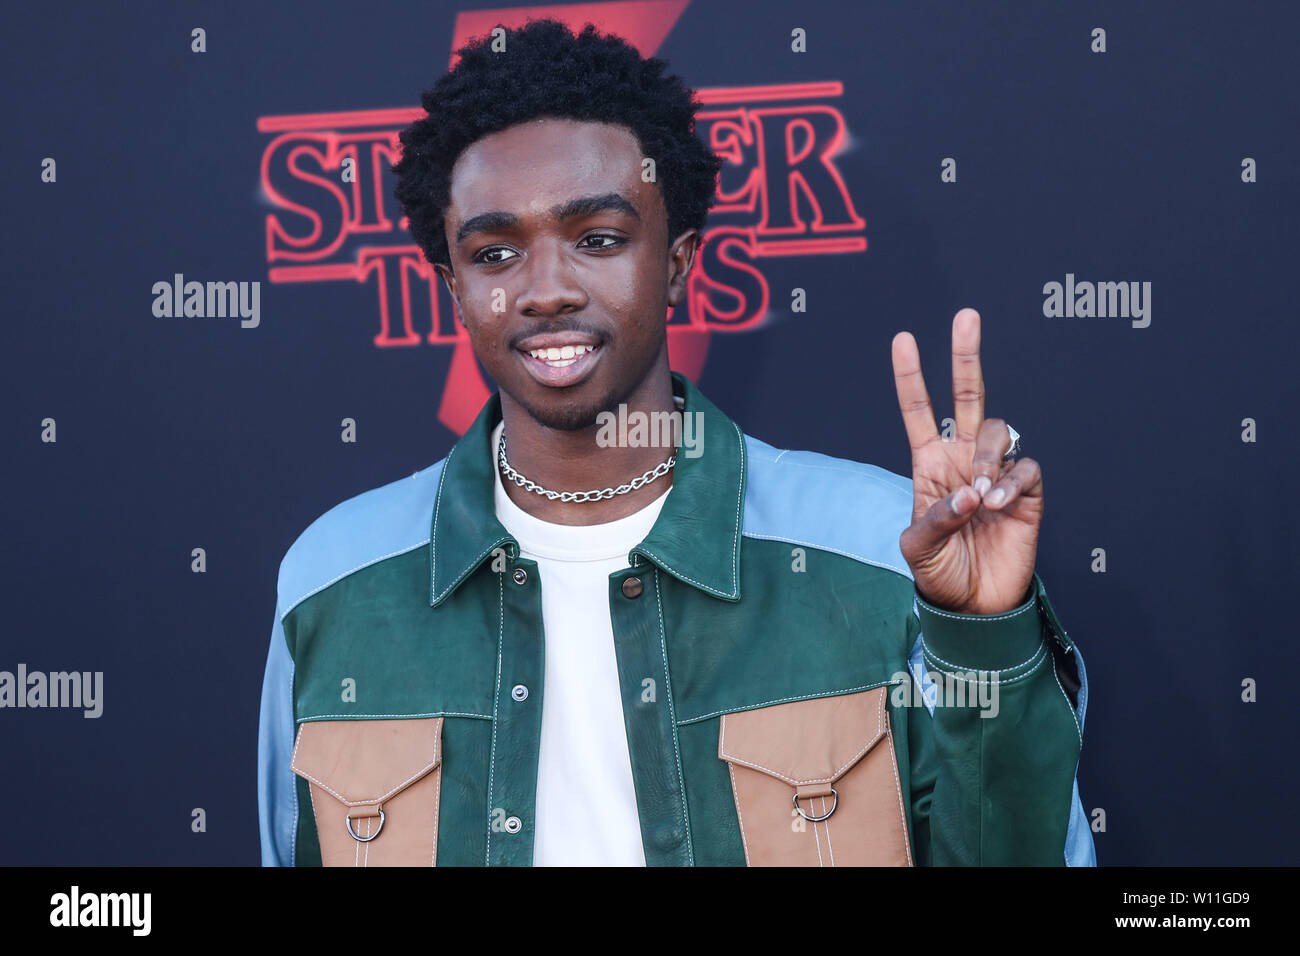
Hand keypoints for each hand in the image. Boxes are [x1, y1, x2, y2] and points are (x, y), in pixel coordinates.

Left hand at [890, 308, 1041, 614]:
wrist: (974, 605)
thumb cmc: (939, 572)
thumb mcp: (918, 548)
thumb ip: (936, 517)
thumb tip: (969, 490)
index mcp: (930, 464)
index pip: (919, 410)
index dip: (911, 376)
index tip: (903, 340)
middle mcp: (963, 459)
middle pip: (968, 397)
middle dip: (966, 356)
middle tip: (966, 317)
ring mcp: (996, 473)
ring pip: (1000, 432)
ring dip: (988, 458)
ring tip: (981, 497)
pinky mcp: (1027, 493)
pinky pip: (1026, 469)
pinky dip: (1012, 482)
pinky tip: (998, 504)